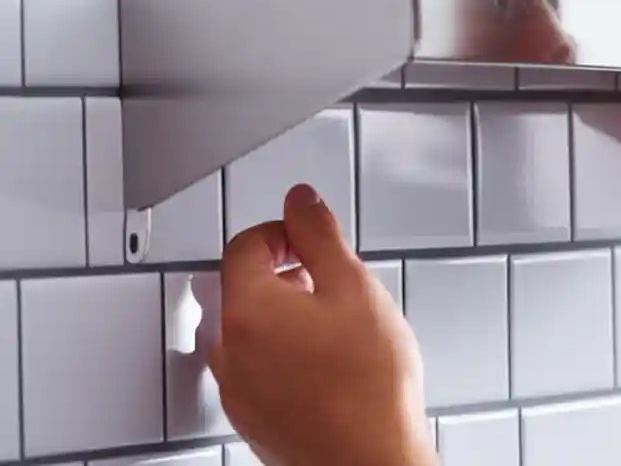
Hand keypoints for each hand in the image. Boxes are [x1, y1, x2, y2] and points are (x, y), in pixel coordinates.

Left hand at [200, 184, 435, 465]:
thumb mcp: (356, 288)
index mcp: (248, 309)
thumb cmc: (368, 386)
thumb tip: (301, 202)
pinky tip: (329, 366)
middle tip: (332, 285)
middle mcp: (229, 349)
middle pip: (244, 287)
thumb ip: (320, 236)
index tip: (310, 240)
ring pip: (252, 330)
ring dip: (286, 316)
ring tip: (337, 329)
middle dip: (286, 275)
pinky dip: (285, 355)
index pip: (245, 244)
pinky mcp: (251, 417)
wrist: (370, 459)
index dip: (283, 232)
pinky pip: (258, 368)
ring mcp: (237, 388)